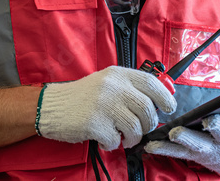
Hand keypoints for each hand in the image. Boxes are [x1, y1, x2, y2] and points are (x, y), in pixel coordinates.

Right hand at [38, 66, 177, 149]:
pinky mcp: (95, 123)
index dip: (165, 97)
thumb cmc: (80, 97)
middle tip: (139, 129)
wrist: (50, 106)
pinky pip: (116, 140)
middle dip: (148, 124)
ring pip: (135, 128)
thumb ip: (129, 88)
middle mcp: (112, 86)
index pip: (151, 82)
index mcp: (117, 74)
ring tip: (122, 137)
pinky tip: (104, 139)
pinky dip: (112, 144)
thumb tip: (157, 102)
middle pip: (147, 109)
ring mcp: (104, 104)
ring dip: (132, 138)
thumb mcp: (106, 82)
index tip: (168, 108)